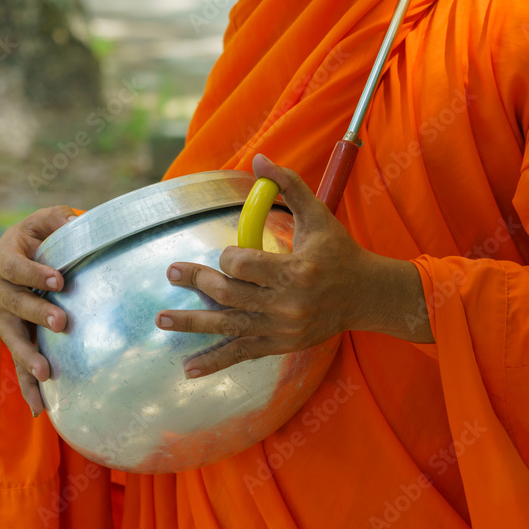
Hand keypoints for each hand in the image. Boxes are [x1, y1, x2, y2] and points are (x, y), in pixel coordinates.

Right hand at [0, 206, 75, 414]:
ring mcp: (4, 318)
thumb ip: (59, 219)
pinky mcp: (15, 338)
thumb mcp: (46, 221)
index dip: (34, 273)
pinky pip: (18, 364)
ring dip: (28, 357)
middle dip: (37, 314)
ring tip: (46, 373)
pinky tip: (39, 408)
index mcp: (5, 260)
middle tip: (63, 322)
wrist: (17, 256)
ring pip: (13, 339)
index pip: (16, 267)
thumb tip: (76, 220)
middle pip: (14, 306)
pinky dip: (28, 387)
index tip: (59, 280)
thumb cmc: (38, 237)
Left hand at [155, 154, 431, 377]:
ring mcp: (282, 329)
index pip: (244, 265)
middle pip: (230, 295)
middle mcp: (288, 305)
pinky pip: (242, 354)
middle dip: (199, 282)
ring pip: (229, 327)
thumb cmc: (339, 252)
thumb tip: (258, 160)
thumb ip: (287, 185)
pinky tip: (189, 369)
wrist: (366, 295)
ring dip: (192, 323)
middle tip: (173, 271)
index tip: (228, 253)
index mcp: (296, 271)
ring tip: (162, 318)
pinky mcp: (280, 345)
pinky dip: (215, 363)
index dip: (228, 257)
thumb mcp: (317, 214)